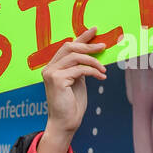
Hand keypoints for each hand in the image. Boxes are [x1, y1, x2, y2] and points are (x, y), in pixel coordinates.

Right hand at [38, 27, 106, 152]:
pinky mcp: (56, 79)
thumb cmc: (72, 104)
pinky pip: (79, 69)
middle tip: (103, 47)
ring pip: (76, 56)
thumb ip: (80, 67)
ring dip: (93, 61)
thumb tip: (91, 54)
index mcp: (54, 66)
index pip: (68, 47)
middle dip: (88, 45)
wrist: (65, 123)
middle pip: (70, 47)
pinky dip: (93, 71)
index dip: (82, 37)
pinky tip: (101, 77)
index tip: (95, 30)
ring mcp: (51, 73)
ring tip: (103, 70)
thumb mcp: (78, 81)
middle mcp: (49, 68)